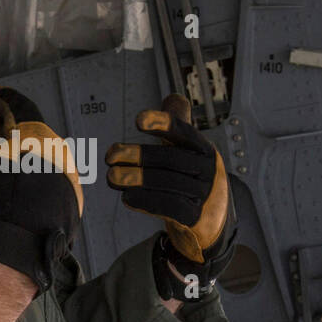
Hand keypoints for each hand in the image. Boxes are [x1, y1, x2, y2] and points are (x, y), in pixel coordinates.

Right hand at [0, 82, 82, 294]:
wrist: (20, 249)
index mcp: (36, 136)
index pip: (21, 105)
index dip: (6, 98)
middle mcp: (60, 151)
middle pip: (33, 130)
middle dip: (12, 128)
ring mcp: (70, 177)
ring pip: (45, 154)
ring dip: (25, 153)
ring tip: (3, 165)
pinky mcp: (73, 200)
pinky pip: (54, 178)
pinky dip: (37, 176)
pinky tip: (20, 189)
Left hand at [105, 93, 236, 299]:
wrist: (212, 223)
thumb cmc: (192, 181)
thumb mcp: (190, 154)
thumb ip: (179, 127)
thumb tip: (173, 98)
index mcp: (204, 149)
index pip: (184, 132)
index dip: (163, 124)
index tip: (138, 120)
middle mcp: (208, 170)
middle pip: (170, 159)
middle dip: (137, 156)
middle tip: (109, 156)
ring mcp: (205, 195)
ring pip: (167, 184)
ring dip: (136, 179)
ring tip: (111, 177)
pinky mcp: (197, 218)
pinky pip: (169, 207)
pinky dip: (146, 201)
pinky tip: (127, 198)